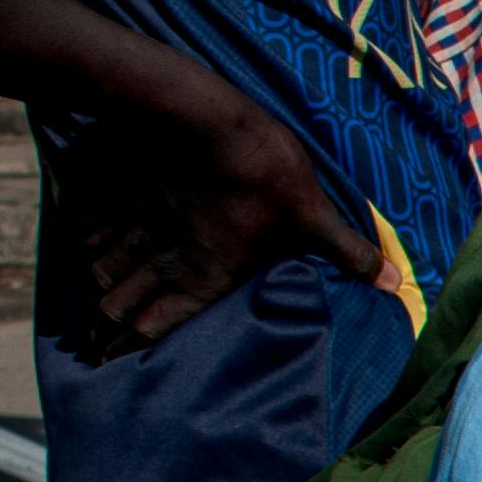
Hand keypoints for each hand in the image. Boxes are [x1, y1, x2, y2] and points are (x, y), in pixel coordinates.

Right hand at [59, 98, 373, 351]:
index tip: (116, 362)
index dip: (133, 348)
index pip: (158, 326)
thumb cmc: (267, 175)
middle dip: (106, 330)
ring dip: (97, 295)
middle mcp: (164, 261)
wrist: (209, 119)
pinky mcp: (123, 196)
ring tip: (92, 315)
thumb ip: (348, 254)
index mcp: (206, 277)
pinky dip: (86, 251)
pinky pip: (92, 234)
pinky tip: (86, 258)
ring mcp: (138, 228)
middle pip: (118, 308)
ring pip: (101, 275)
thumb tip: (395, 283)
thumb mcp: (315, 217)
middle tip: (97, 346)